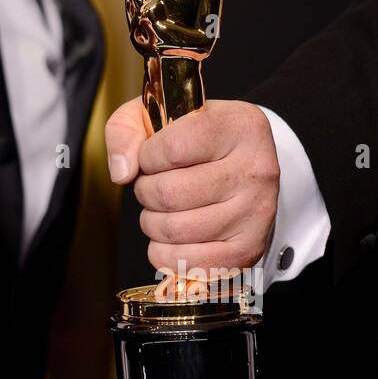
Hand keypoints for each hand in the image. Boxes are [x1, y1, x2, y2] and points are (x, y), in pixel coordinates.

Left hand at [106, 97, 278, 277]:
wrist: (239, 166)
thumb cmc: (194, 139)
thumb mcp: (157, 115)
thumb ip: (125, 129)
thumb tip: (121, 172)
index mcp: (238, 126)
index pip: (172, 149)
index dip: (146, 158)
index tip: (150, 157)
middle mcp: (255, 169)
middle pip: (169, 194)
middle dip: (145, 192)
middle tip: (154, 186)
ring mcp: (256, 212)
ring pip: (174, 230)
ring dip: (152, 222)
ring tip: (163, 209)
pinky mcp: (249, 248)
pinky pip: (188, 263)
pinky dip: (164, 254)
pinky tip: (171, 237)